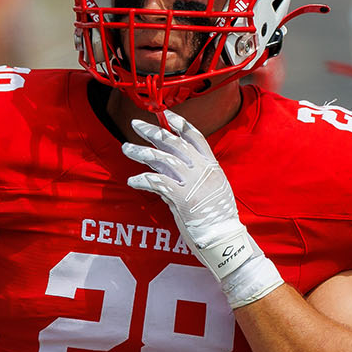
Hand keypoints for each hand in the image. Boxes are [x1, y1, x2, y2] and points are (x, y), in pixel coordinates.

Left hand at [121, 110, 283, 308]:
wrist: (224, 238)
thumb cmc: (217, 218)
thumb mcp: (211, 190)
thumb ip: (189, 178)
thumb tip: (167, 172)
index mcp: (211, 165)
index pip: (195, 136)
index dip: (179, 123)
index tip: (165, 114)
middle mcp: (202, 170)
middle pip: (174, 143)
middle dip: (153, 131)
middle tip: (136, 125)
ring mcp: (193, 183)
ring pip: (163, 158)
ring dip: (141, 152)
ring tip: (126, 148)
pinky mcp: (183, 198)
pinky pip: (157, 182)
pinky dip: (142, 180)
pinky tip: (132, 180)